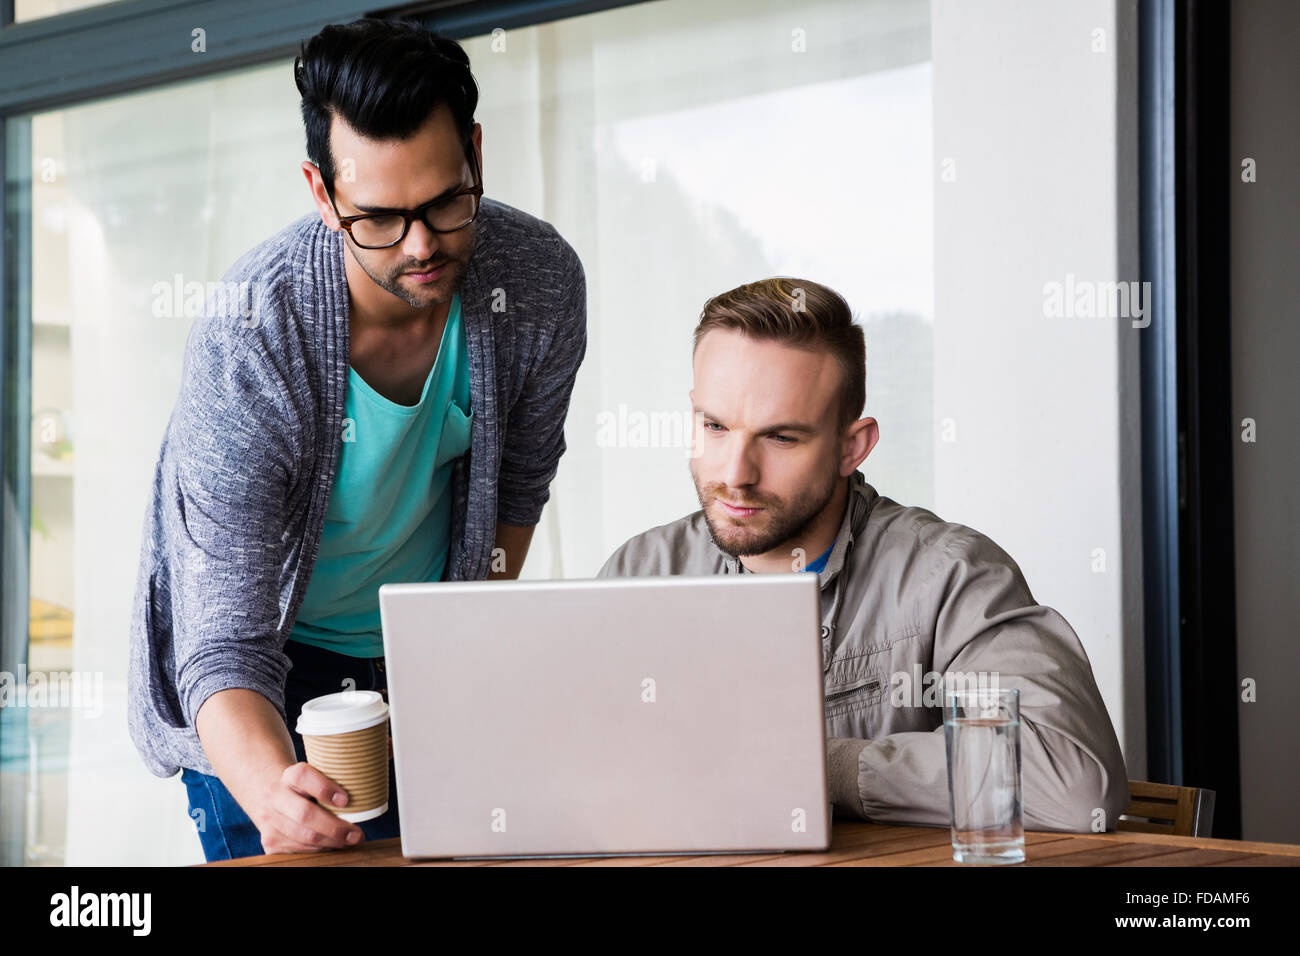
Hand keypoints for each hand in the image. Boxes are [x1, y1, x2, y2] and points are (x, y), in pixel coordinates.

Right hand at [247, 762, 365, 853]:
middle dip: (335, 828)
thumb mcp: (314, 773)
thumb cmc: (304, 785)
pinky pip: (299, 849)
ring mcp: (269, 820)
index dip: (324, 788)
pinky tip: (332, 845)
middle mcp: (275, 796)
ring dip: (331, 842)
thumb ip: (337, 776)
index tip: (346, 800)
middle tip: (357, 834)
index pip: (302, 776)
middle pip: (304, 814)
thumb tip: (378, 773)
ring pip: (303, 837)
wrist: (267, 792)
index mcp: (289, 775)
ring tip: (350, 841)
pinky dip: (320, 849)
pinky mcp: (270, 840)